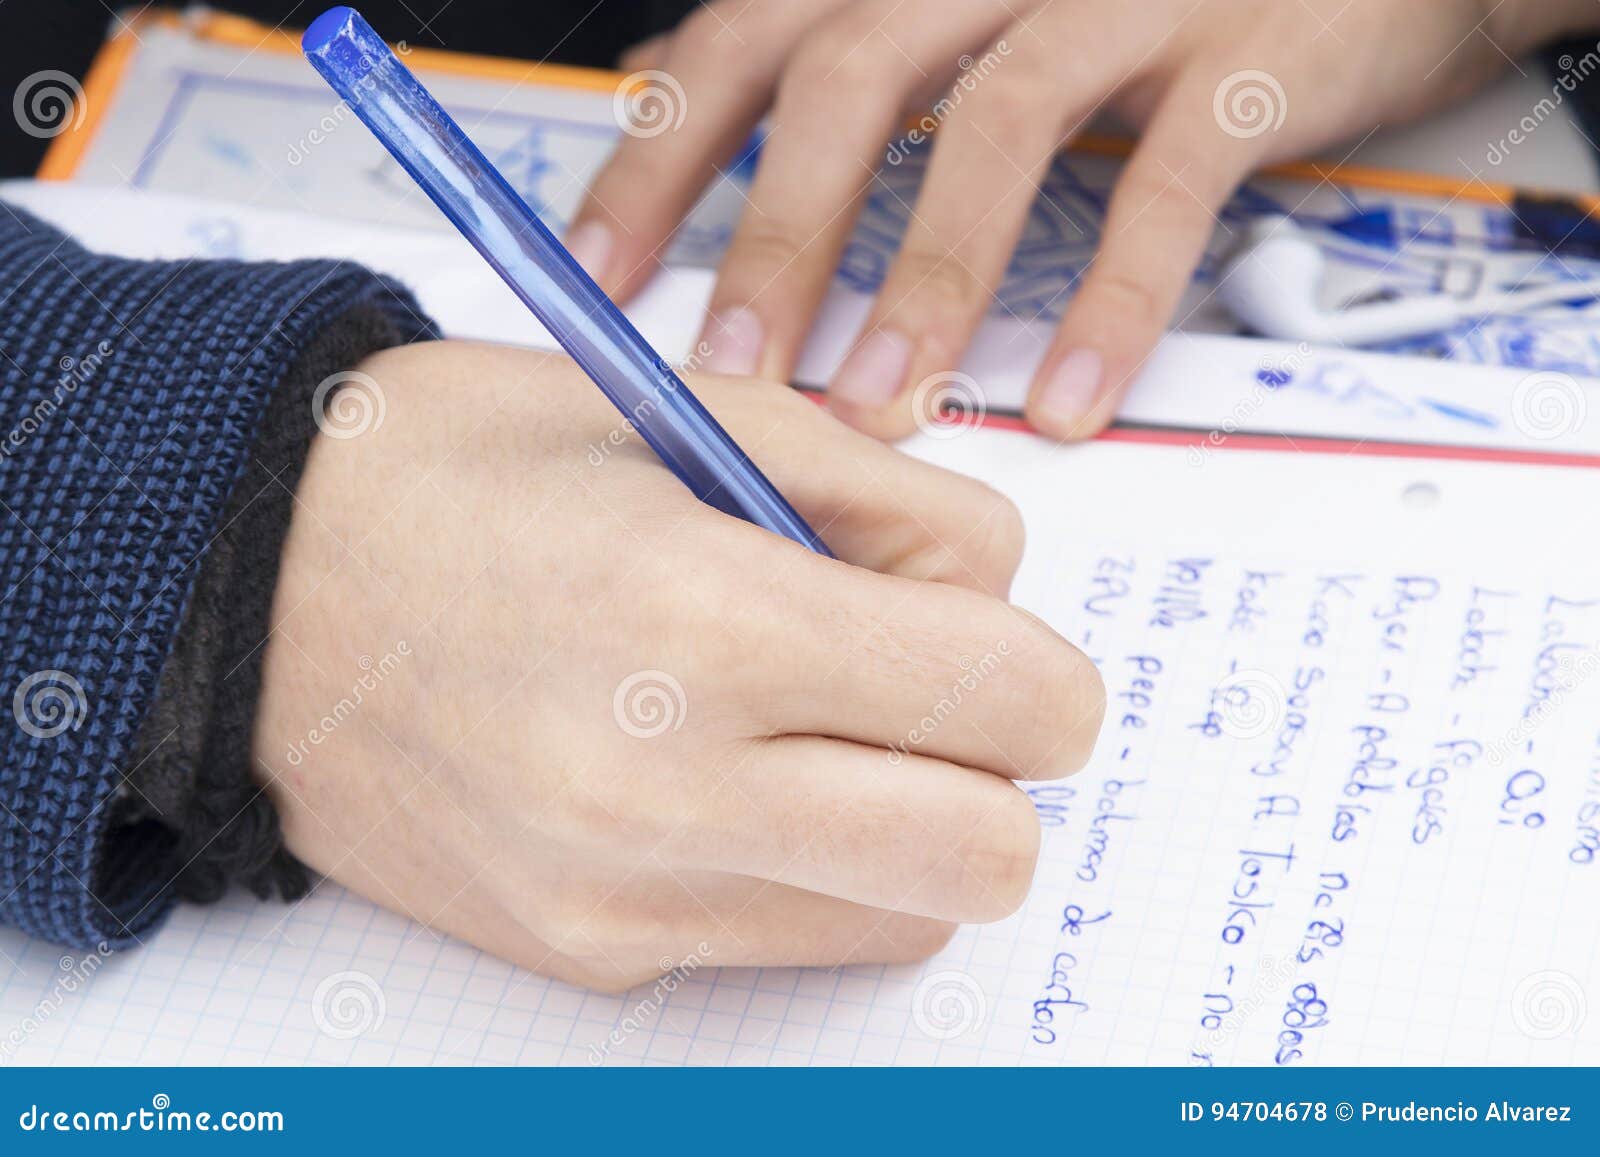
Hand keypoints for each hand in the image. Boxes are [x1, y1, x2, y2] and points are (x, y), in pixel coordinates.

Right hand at [254, 341, 1104, 991]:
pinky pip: (788, 938)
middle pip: (986, 855)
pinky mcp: (590, 953)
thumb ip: (882, 497)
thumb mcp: (683, 408)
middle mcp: (666, 788)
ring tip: (793, 721)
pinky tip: (711, 774)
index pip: (1010, 702)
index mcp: (702, 617)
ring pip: (903, 915)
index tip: (978, 629)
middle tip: (910, 687)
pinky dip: (803, 864)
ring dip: (902, 822)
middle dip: (990, 768)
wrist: (246, 589)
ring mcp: (622, 894)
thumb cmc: (455, 472)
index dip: (1037, 664)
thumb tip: (995, 592)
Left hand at [569, 0, 1590, 440]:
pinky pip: (1165, 186)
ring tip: (877, 402)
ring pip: (993, 126)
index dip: (658, 156)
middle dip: (776, 236)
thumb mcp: (981, 14)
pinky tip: (1066, 400)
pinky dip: (1109, 302)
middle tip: (730, 369)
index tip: (597, 275)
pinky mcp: (1248, 51)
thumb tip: (715, 148)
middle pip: (846, 76)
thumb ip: (860, 73)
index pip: (747, 38)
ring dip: (922, 279)